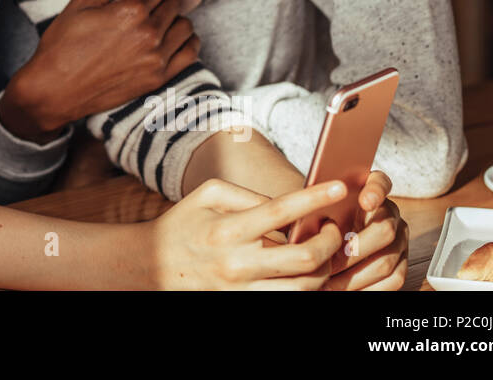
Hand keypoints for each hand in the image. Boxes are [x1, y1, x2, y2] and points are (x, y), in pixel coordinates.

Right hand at [0, 0, 199, 141]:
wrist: (54, 89)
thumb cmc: (63, 43)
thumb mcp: (83, 1)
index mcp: (131, 11)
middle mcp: (149, 34)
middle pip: (174, 4)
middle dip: (161, 1)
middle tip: (141, 8)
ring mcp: (156, 59)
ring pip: (185, 26)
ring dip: (173, 20)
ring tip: (152, 24)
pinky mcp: (158, 78)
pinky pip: (190, 53)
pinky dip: (185, 42)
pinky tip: (169, 40)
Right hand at [146, 178, 348, 288]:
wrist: (153, 265)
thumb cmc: (184, 223)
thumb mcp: (207, 195)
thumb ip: (248, 194)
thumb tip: (287, 206)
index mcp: (228, 229)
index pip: (281, 211)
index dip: (316, 198)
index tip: (340, 188)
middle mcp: (238, 263)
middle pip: (306, 256)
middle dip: (332, 240)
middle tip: (333, 228)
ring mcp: (243, 290)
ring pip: (306, 286)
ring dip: (325, 267)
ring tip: (323, 250)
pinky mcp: (245, 305)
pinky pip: (290, 300)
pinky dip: (307, 286)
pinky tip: (308, 271)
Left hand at [321, 171, 407, 290]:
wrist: (327, 240)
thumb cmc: (315, 222)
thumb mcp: (311, 211)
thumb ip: (311, 209)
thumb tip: (299, 224)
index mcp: (369, 191)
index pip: (380, 182)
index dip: (376, 191)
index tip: (365, 201)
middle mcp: (389, 213)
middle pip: (384, 230)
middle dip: (354, 251)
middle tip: (329, 262)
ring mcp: (399, 239)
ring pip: (386, 260)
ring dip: (355, 275)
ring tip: (328, 283)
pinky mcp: (401, 262)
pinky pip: (394, 279)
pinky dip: (368, 289)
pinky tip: (345, 290)